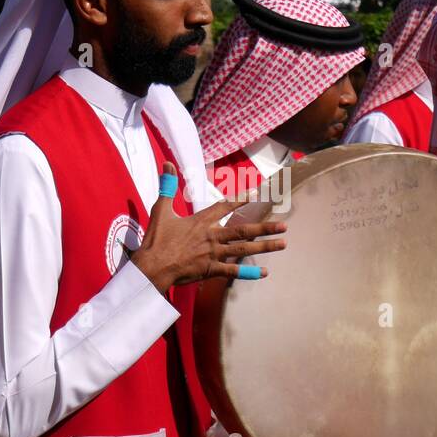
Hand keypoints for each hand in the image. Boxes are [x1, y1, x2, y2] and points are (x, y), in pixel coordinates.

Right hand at [130, 163, 287, 292]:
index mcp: (201, 220)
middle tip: (284, 226)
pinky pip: (233, 271)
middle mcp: (212, 236)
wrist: (153, 267)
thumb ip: (168, 186)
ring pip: (244, 249)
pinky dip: (249, 273)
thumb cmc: (156, 240)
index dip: (240, 199)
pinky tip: (264, 273)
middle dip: (265, 228)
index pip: (225, 206)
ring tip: (283, 244)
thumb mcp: (161, 210)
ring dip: (265, 247)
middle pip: (243, 230)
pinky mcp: (211, 269)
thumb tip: (168, 163)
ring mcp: (213, 253)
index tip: (255, 194)